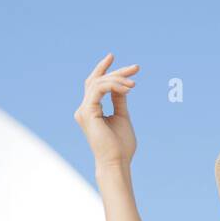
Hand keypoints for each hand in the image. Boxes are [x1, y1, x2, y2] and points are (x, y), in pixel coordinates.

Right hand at [74, 52, 139, 168]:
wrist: (117, 162)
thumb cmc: (120, 145)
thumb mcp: (122, 116)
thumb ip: (119, 100)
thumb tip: (122, 86)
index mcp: (90, 110)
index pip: (95, 84)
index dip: (104, 69)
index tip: (115, 58)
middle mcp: (84, 109)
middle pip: (96, 80)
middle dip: (115, 71)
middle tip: (136, 68)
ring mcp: (83, 111)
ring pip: (98, 83)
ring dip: (118, 79)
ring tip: (134, 84)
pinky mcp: (87, 112)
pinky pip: (99, 89)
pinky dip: (113, 85)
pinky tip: (128, 88)